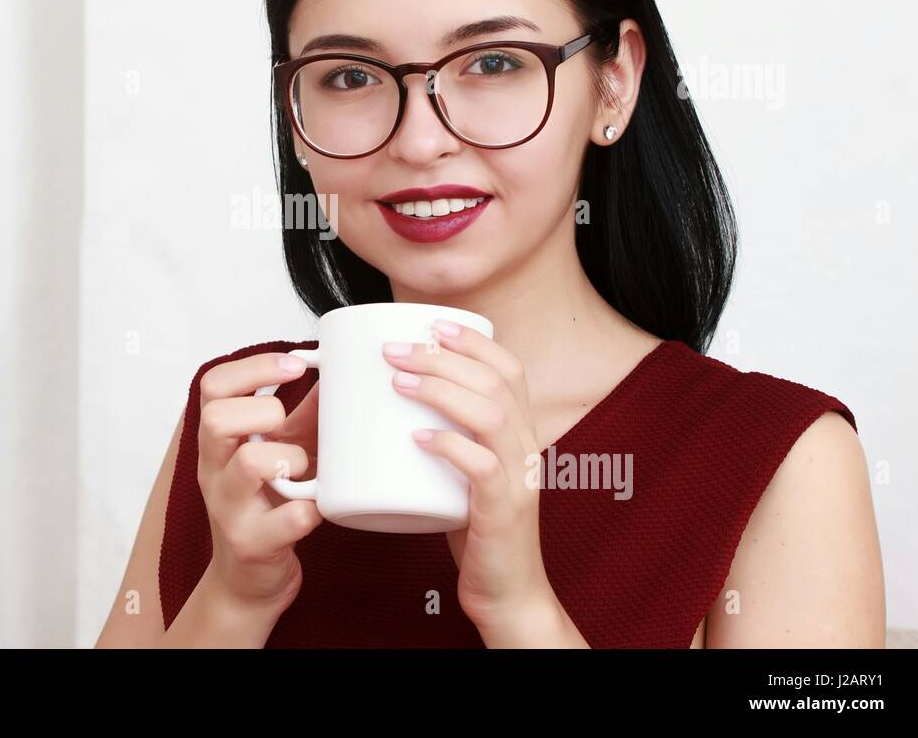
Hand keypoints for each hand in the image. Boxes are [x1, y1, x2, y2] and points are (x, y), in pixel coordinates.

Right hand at [196, 352, 324, 611]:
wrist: (249, 578)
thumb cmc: (266, 505)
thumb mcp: (280, 449)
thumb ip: (304, 413)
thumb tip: (338, 370)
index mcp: (219, 441)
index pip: (214, 387)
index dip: (254, 367)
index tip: (295, 364)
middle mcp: (214, 471)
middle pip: (217, 418)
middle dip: (264, 410)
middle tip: (289, 423)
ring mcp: (229, 508)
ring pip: (248, 462)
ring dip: (289, 457)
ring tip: (304, 469)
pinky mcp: (252, 543)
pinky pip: (284, 519)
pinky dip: (308, 509)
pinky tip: (317, 506)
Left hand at [382, 319, 554, 634]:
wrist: (506, 593)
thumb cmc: (476, 531)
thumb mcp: (463, 473)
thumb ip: (445, 437)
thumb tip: (391, 400)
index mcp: (521, 434)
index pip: (510, 370)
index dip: (474, 341)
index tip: (432, 324)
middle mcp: (527, 448)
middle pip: (496, 381)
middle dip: (443, 356)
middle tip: (394, 350)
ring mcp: (520, 479)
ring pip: (492, 414)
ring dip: (442, 390)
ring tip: (398, 381)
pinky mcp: (504, 512)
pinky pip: (483, 468)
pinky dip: (450, 446)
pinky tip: (419, 439)